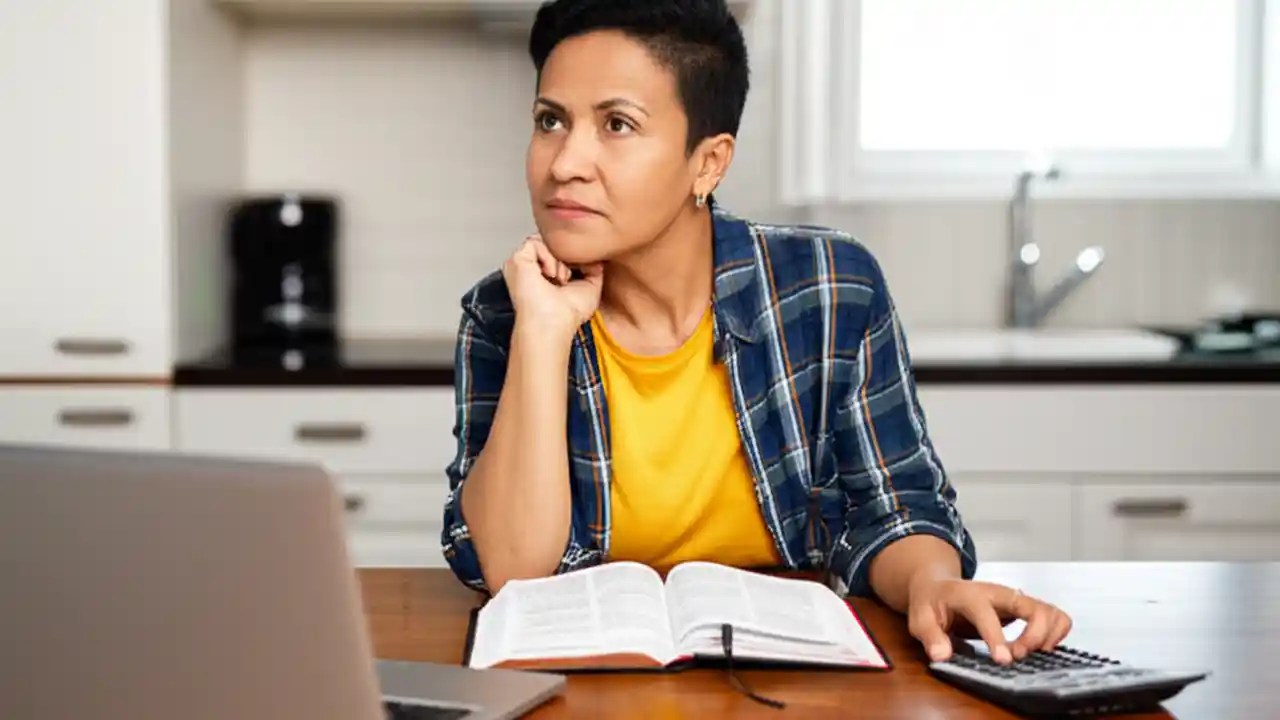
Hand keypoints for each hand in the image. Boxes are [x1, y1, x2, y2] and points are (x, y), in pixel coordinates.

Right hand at [502, 235, 603, 337]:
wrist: (553, 322)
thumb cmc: (568, 314)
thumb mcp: (591, 287)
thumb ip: (594, 269)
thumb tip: (597, 256)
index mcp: (546, 274)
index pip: (559, 251)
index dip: (572, 256)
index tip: (581, 270)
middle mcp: (532, 268)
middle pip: (552, 243)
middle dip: (566, 255)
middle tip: (568, 276)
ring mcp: (523, 264)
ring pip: (544, 241)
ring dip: (557, 257)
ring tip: (559, 278)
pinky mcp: (517, 260)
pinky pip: (534, 242)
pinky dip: (547, 256)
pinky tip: (550, 274)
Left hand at [907, 578, 1071, 664]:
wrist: (939, 585)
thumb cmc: (931, 602)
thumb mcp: (920, 619)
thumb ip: (930, 637)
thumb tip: (942, 656)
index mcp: (970, 595)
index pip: (988, 615)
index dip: (998, 639)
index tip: (1005, 661)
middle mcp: (999, 593)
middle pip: (1034, 607)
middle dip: (1034, 637)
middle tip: (1018, 656)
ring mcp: (1015, 599)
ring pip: (1051, 611)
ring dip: (1048, 636)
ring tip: (1028, 653)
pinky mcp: (1025, 608)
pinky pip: (1054, 617)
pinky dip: (1055, 633)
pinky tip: (1038, 647)